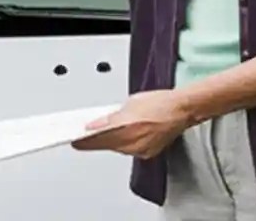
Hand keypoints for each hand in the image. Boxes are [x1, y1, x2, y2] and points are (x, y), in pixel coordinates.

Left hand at [71, 90, 194, 158]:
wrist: (181, 109)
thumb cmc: (160, 102)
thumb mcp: (130, 103)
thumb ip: (111, 116)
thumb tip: (96, 124)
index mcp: (125, 127)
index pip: (97, 139)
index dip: (83, 141)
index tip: (74, 141)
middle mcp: (132, 142)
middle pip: (106, 145)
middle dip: (96, 139)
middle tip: (85, 135)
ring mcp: (140, 149)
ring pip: (117, 148)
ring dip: (110, 141)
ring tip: (106, 131)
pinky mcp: (147, 153)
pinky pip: (129, 150)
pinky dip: (123, 143)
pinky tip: (122, 135)